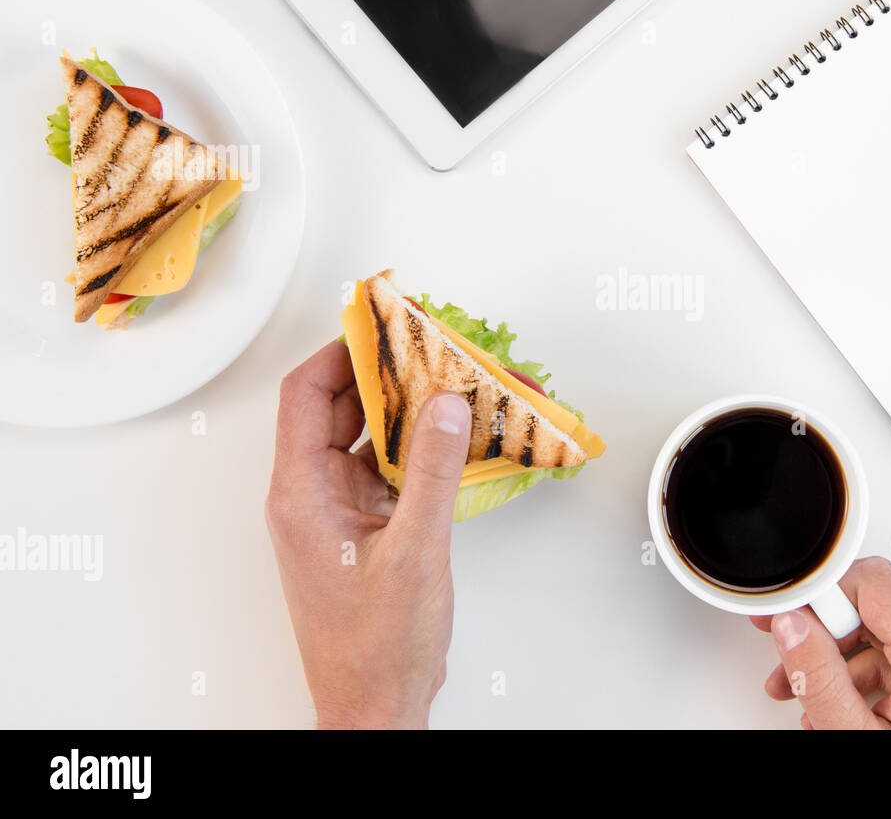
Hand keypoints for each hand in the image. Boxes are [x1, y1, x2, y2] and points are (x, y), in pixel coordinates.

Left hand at [265, 340, 470, 728]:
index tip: (384, 322)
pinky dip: (416, 448)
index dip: (342, 350)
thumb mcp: (414, 551)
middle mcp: (311, 495)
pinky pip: (386, 469)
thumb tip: (445, 404)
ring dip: (404, 410)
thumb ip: (432, 472)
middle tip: (426, 343)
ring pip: (365, 437)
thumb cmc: (378, 645)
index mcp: (301, 494)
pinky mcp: (364, 528)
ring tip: (447, 381)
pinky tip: (451, 437)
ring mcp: (337, 511)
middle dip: (382, 372)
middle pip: (337, 408)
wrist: (376, 705)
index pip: (307, 395)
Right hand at [752, 556, 890, 728]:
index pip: (875, 583)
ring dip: (846, 646)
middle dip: (829, 623)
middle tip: (793, 647)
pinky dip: (873, 663)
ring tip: (814, 689)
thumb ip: (821, 679)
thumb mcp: (860, 737)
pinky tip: (846, 696)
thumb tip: (793, 626)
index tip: (793, 616)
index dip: (824, 595)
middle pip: (883, 595)